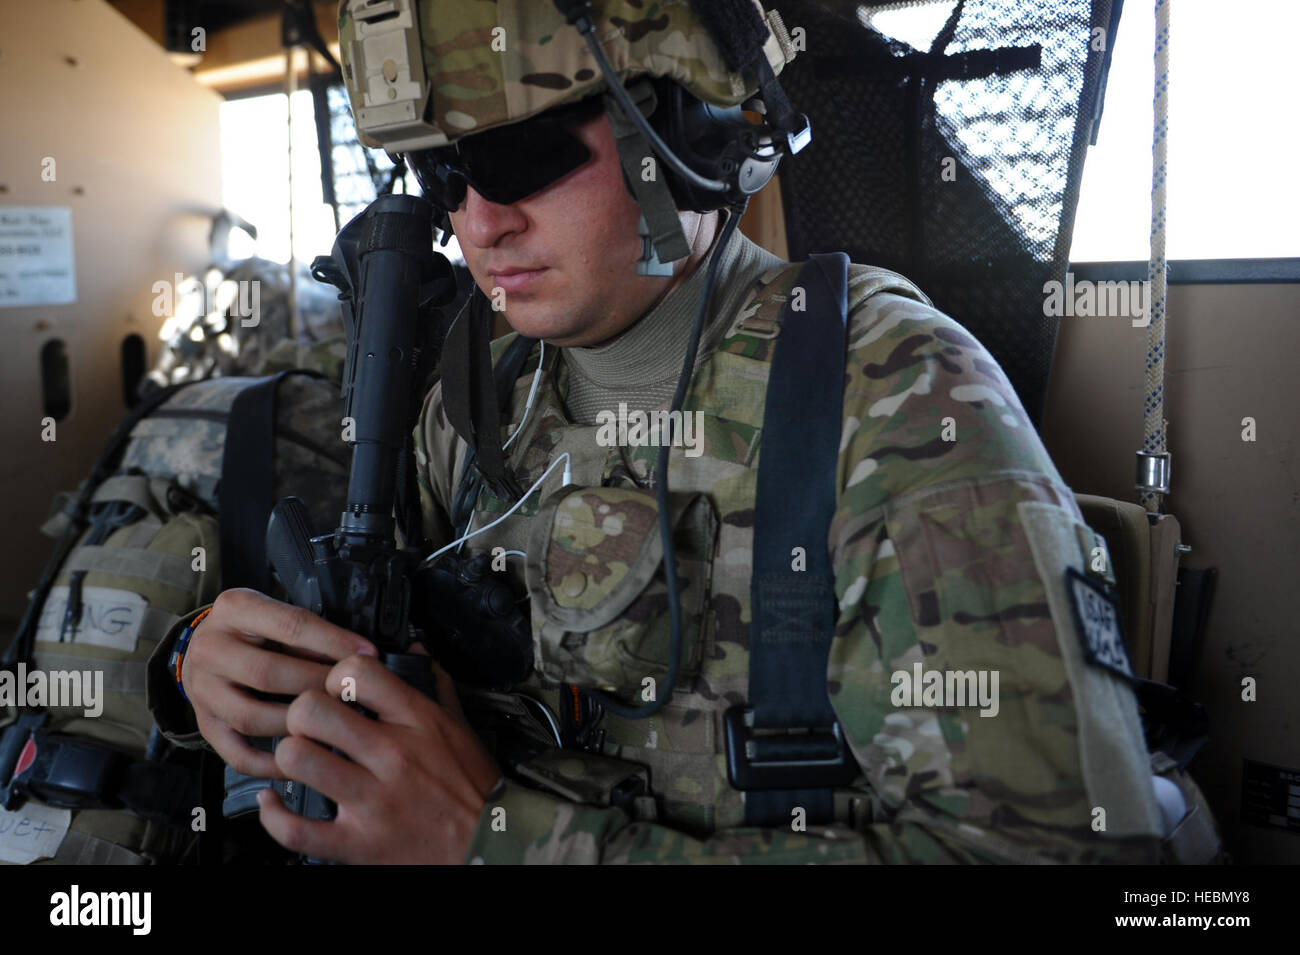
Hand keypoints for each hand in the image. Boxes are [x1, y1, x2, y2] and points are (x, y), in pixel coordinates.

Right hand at [183, 588, 377, 778]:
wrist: (203, 646)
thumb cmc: (254, 631)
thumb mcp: (276, 613)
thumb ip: (311, 633)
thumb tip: (361, 658)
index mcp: (235, 609)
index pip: (290, 626)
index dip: (333, 642)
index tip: (367, 656)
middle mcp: (211, 648)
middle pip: (267, 674)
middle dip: (316, 686)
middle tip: (352, 695)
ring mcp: (202, 691)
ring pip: (251, 717)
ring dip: (297, 726)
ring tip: (333, 726)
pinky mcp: (204, 725)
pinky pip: (237, 754)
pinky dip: (273, 764)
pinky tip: (305, 762)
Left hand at [254, 653, 501, 863]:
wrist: (490, 844)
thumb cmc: (474, 787)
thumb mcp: (461, 726)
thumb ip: (435, 685)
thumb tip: (415, 651)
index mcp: (418, 722)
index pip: (358, 672)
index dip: (337, 674)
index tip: (337, 688)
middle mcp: (393, 756)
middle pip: (313, 710)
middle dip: (302, 713)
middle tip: (309, 725)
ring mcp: (373, 801)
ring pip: (298, 759)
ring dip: (290, 757)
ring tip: (299, 759)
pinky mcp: (358, 843)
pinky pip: (295, 828)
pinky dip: (273, 815)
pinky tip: (275, 803)